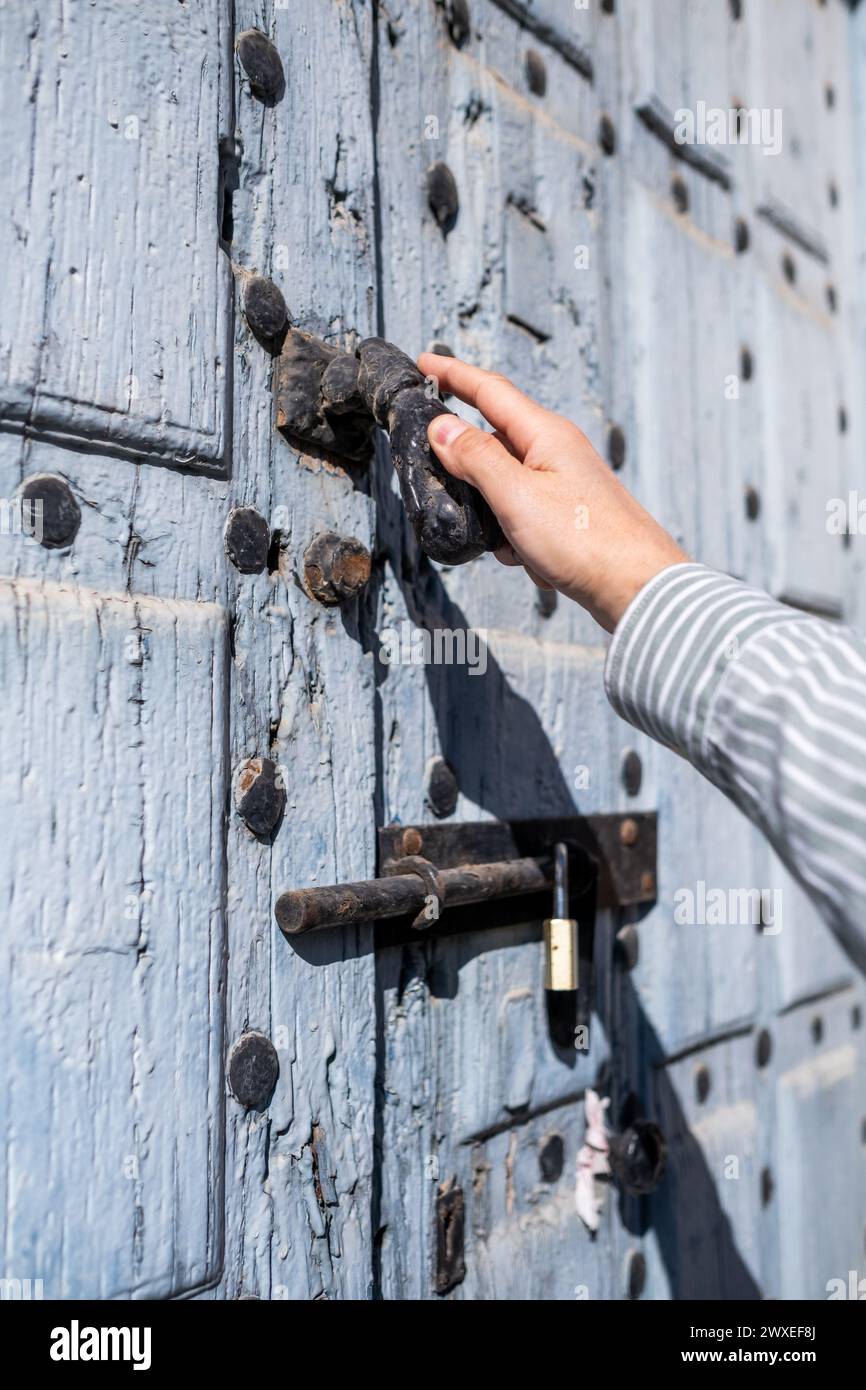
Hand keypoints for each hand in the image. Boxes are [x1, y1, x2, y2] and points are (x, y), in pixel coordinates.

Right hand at [417, 353, 687, 632]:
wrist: (637, 587)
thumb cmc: (584, 540)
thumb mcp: (516, 496)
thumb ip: (475, 457)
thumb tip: (441, 427)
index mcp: (544, 434)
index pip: (489, 390)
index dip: (453, 373)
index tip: (424, 361)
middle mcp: (556, 451)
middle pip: (494, 440)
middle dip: (466, 466)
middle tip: (441, 482)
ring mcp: (563, 483)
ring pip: (505, 486)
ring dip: (494, 516)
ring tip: (510, 544)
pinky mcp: (567, 515)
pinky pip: (523, 516)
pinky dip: (516, 538)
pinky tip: (532, 561)